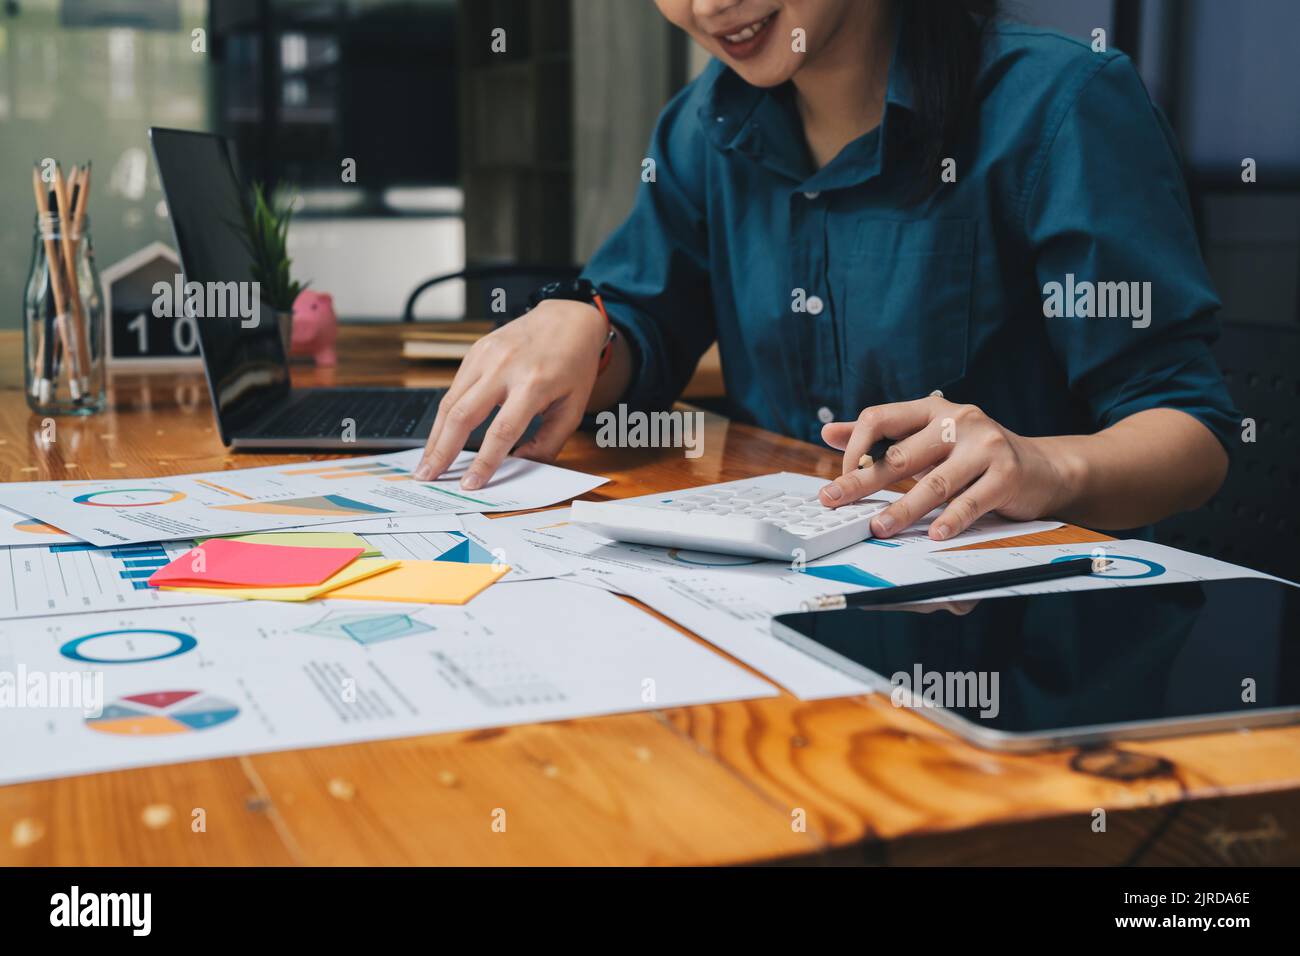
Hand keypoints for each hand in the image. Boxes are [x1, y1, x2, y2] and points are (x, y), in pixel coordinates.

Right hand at [413, 300, 609, 487]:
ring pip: (450, 402)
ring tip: (426, 462)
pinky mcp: (475, 351)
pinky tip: (439, 436)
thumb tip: (519, 467)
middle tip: (427, 477)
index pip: (502, 431)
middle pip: (463, 415)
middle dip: (442, 451)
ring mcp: (486, 355)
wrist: (567, 319)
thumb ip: (548, 442)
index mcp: (534, 384)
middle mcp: (505, 367)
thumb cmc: (573, 366)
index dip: (483, 461)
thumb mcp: (572, 408)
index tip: (470, 484)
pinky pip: (455, 388)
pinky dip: (444, 416)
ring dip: (435, 436)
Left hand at [817, 396, 1076, 541]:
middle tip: (834, 501)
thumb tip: (827, 431)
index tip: (840, 475)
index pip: (879, 417)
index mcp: (931, 408)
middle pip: (899, 454)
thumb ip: (881, 435)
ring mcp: (984, 445)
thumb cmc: (974, 454)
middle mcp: (956, 420)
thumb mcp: (928, 437)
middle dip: (861, 481)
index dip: (853, 446)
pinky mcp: (1006, 473)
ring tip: (879, 527)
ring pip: (932, 482)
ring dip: (902, 509)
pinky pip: (971, 500)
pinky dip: (951, 519)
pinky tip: (935, 534)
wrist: (1043, 467)